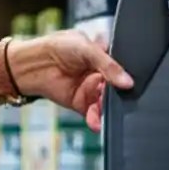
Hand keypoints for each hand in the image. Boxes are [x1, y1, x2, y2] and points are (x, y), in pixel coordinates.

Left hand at [8, 31, 133, 130]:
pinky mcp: (82, 103)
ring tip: (108, 112)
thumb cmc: (58, 47)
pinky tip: (97, 123)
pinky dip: (96, 119)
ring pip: (107, 103)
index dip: (129, 75)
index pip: (124, 69)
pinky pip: (94, 113)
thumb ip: (108, 65)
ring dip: (109, 109)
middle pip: (118, 89)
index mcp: (105, 58)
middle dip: (120, 95)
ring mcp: (92, 90)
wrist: (33, 63)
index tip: (135, 83)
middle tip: (122, 97)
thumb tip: (127, 82)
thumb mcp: (87, 49)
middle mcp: (101, 75)